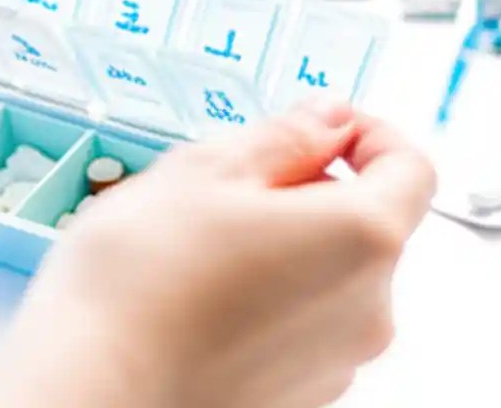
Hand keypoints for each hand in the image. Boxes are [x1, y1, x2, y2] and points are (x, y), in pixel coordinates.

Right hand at [0, 102, 435, 407]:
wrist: (91, 389)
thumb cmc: (138, 285)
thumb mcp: (202, 171)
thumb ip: (283, 138)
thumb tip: (325, 120)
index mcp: (359, 238)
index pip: (410, 167)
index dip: (368, 133)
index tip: (324, 126)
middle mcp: (367, 310)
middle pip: (364, 226)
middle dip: (308, 194)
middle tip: (226, 186)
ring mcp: (334, 364)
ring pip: (327, 279)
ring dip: (282, 249)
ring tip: (195, 248)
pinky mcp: (296, 397)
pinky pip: (298, 329)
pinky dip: (263, 302)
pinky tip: (194, 297)